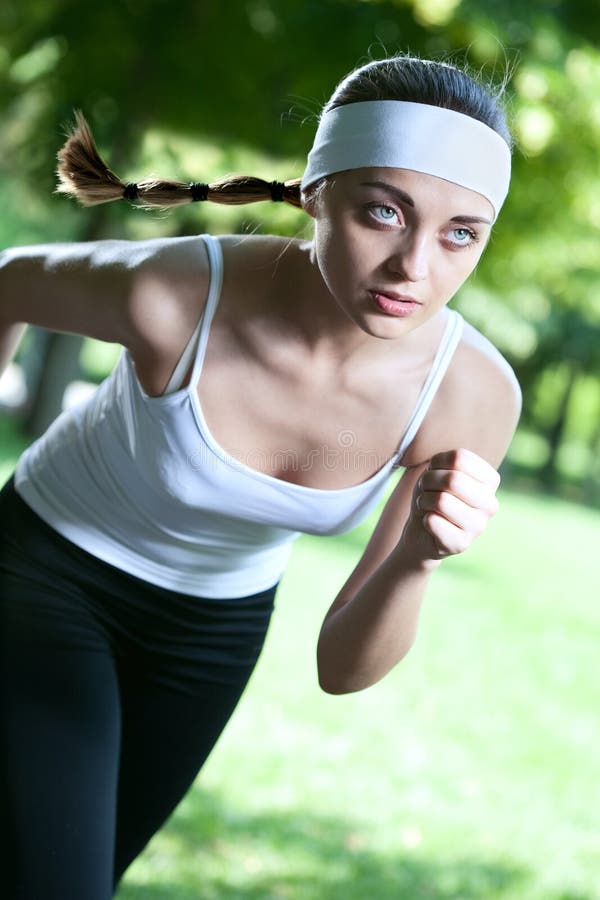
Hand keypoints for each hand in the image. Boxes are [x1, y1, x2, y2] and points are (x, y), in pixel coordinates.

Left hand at [401, 448, 500, 563]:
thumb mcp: (437, 470)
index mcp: (490, 480)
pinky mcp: (462, 544)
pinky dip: (424, 519)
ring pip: (441, 501)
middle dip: (428, 481)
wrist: (422, 530)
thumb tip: (452, 480)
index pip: (459, 458)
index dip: (436, 464)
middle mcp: (490, 504)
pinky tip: (430, 524)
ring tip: (428, 506)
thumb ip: (448, 463)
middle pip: (453, 479)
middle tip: (426, 490)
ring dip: (424, 500)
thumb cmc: (432, 493)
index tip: (435, 473)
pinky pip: (433, 522)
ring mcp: (479, 526)